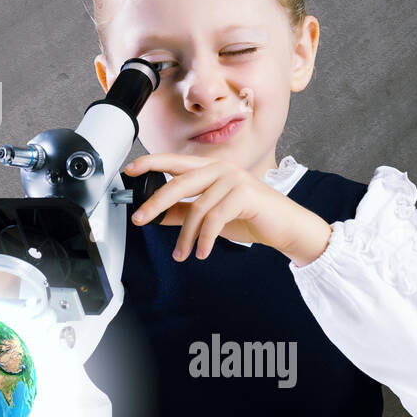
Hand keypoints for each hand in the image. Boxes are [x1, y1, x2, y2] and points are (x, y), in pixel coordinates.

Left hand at [124, 154, 329, 264]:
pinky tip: (201, 252)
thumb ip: (183, 212)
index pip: (174, 162)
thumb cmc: (250, 217)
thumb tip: (155, 214)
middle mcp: (221, 169)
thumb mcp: (209, 215)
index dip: (151, 163)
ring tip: (182, 254)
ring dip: (185, 236)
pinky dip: (204, 239)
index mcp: (211, 169)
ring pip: (197, 208)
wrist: (286, 227)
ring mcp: (234, 180)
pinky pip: (214, 219)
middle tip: (139, 219)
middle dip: (155, 203)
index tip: (130, 170)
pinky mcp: (245, 195)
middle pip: (179, 183)